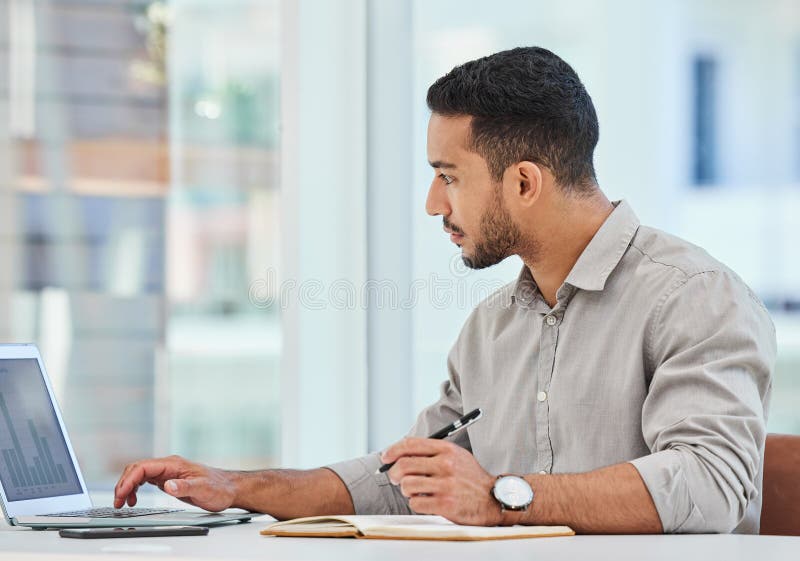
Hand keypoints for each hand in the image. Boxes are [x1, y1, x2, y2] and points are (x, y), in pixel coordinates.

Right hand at [114, 455, 237, 511]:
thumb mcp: (203, 489)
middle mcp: (169, 466)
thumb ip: (185, 486)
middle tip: (118, 502)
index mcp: (174, 464)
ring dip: (127, 487)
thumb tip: (168, 485)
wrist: (229, 488)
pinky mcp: (169, 480)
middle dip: (124, 484)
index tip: (121, 494)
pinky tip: (134, 500)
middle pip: (137, 469)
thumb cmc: (219, 487)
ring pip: (139, 474)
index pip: (143, 467)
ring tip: (122, 503)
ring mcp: (168, 472)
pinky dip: (135, 489)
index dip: (129, 480)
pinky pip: (146, 480)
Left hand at [381, 437, 501, 525]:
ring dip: (406, 490)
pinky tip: (425, 501)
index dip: (393, 450)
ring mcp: (445, 485)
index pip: (411, 444)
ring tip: (414, 491)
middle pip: (404, 465)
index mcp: (446, 449)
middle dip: (393, 473)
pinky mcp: (445, 504)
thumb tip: (399, 455)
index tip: (385, 458)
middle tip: (395, 478)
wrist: (493, 499)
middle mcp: (445, 464)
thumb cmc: (469, 477)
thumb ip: (430, 453)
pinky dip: (416, 503)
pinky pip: (415, 503)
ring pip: (406, 485)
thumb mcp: (455, 456)